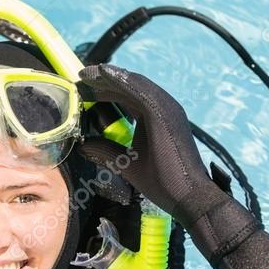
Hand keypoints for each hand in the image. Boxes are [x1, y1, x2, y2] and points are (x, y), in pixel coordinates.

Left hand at [77, 63, 258, 267]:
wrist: (187, 196)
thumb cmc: (162, 181)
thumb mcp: (126, 163)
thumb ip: (106, 151)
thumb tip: (83, 145)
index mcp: (154, 117)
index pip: (127, 97)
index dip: (104, 91)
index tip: (83, 91)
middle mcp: (162, 107)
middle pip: (128, 87)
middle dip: (103, 81)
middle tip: (80, 78)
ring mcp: (166, 107)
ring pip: (133, 84)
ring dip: (109, 76)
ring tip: (87, 73)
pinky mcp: (165, 112)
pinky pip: (140, 90)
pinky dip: (122, 81)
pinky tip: (103, 75)